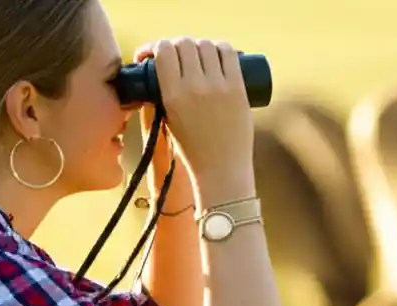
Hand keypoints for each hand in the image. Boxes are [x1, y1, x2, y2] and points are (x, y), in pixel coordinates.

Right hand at [138, 37, 254, 206]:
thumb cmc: (193, 150)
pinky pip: (229, 53)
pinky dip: (222, 48)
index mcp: (172, 95)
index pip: (164, 50)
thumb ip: (163, 96)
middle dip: (180, 45)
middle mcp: (194, 87)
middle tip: (182, 56)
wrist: (221, 170)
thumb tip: (165, 71)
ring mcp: (218, 87)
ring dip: (201, 45)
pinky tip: (219, 52)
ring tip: (201, 56)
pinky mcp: (238, 89)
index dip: (159, 46)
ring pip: (206, 45)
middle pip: (185, 43)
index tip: (158, 53)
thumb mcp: (169, 120)